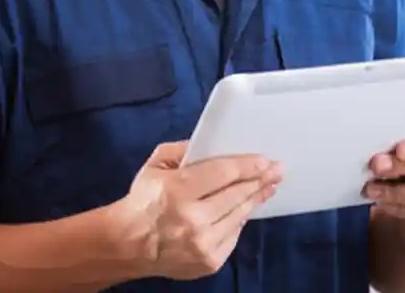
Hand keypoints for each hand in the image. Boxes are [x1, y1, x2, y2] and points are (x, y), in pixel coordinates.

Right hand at [109, 142, 281, 280]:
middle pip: (236, 195)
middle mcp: (191, 220)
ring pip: (240, 215)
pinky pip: (234, 235)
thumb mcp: (156, 165)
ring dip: (256, 199)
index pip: (223, 173)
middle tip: (277, 170)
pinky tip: (245, 208)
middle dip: (260, 180)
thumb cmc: (143, 200)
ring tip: (269, 186)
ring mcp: (202, 244)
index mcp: (176, 191)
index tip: (266, 160)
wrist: (126, 245)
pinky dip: (240, 220)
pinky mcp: (208, 262)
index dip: (247, 166)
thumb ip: (185, 150)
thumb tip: (217, 144)